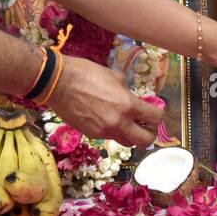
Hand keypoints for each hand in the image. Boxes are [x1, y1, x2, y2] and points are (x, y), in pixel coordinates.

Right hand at [49, 55, 164, 146]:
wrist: (58, 83)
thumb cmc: (87, 73)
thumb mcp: (114, 76)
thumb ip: (127, 91)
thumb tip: (131, 97)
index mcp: (128, 105)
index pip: (155, 118)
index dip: (158, 116)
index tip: (155, 112)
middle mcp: (119, 123)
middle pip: (145, 141)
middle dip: (149, 134)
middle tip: (145, 126)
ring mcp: (104, 131)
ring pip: (126, 142)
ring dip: (130, 135)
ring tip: (125, 123)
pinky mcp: (91, 135)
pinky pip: (109, 137)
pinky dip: (112, 130)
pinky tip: (104, 118)